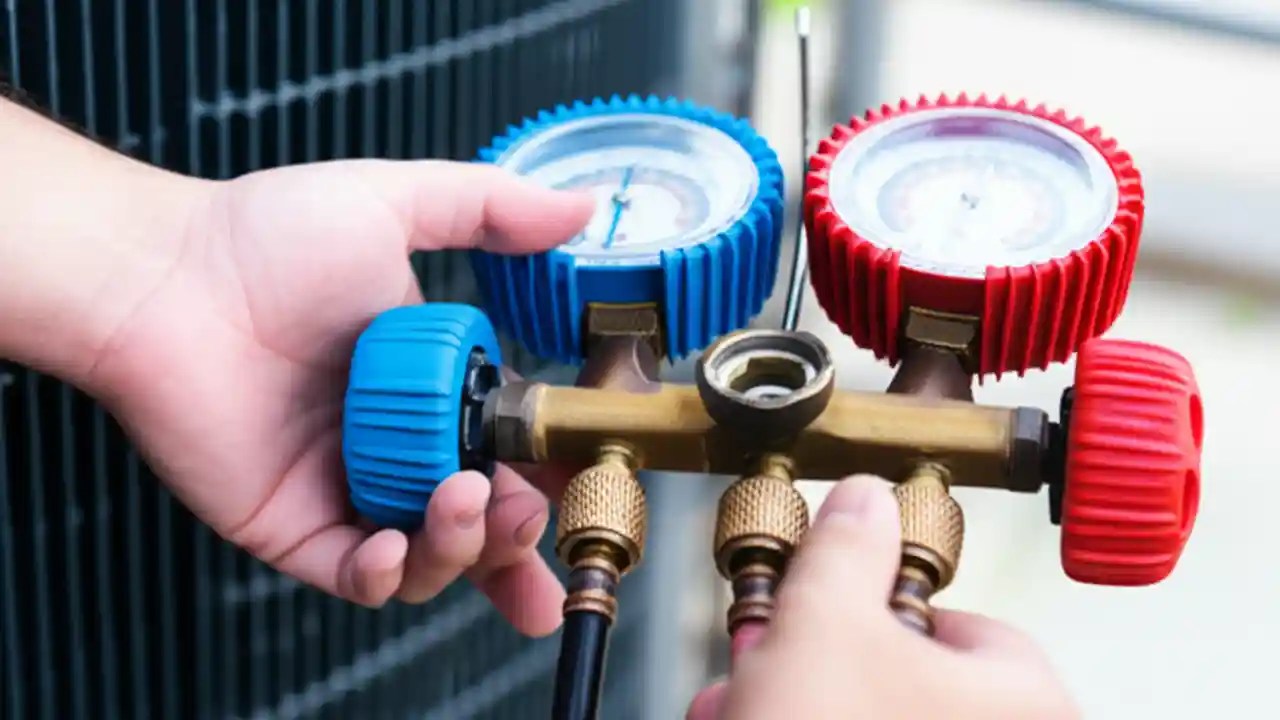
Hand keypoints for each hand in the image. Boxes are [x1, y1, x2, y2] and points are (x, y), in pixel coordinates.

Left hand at [80, 158, 593, 634]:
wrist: (161, 279)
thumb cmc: (262, 240)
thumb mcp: (397, 204)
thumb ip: (495, 209)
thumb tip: (582, 210)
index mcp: (430, 388)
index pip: (508, 448)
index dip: (549, 473)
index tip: (580, 470)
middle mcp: (395, 446)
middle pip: (482, 520)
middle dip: (517, 532)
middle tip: (524, 506)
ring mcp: (345, 489)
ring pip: (430, 557)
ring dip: (463, 546)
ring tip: (464, 501)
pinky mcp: (293, 525)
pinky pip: (357, 576)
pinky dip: (388, 572)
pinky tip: (395, 542)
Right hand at [687, 475, 1079, 719]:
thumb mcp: (822, 626)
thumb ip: (846, 550)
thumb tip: (864, 501)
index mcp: (1027, 702)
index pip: (960, 624)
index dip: (872, 608)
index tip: (818, 610)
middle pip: (901, 686)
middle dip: (809, 670)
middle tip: (759, 667)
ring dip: (790, 710)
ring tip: (734, 712)